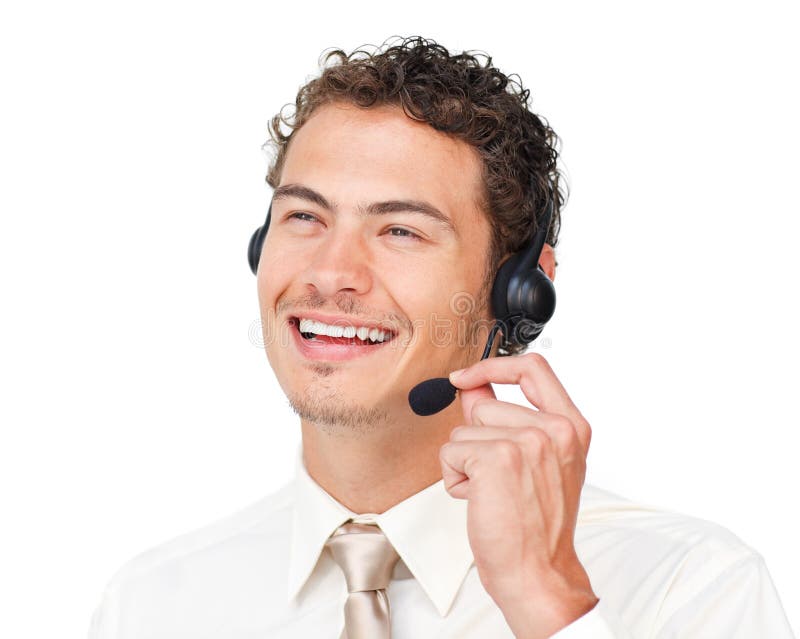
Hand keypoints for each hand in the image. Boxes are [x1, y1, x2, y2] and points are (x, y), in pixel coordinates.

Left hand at [439, 352, 597, 638]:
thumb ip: (505, 418)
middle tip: (499, 480)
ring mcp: (527, 441)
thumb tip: (472, 386)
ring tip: (492, 493)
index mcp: (571, 426)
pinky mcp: (496, 458)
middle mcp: (555, 430)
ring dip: (465, 462)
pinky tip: (479, 500)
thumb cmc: (536, 524)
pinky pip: (450, 451)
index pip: (533, 368)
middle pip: (485, 406)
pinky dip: (454, 478)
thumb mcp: (536, 462)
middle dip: (476, 441)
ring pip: (463, 430)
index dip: (494, 366)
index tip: (468, 376)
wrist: (538, 571)